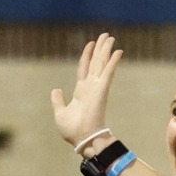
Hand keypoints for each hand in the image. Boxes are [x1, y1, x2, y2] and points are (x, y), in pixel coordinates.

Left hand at [50, 34, 123, 149]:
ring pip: (102, 64)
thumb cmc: (72, 130)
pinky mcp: (102, 90)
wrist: (82, 139)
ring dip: (106, 50)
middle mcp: (90, 87)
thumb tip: (56, 90)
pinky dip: (113, 62)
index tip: (90, 44)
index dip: (87, 55)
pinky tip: (118, 51)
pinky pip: (108, 73)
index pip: (84, 68)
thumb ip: (58, 100)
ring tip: (110, 37)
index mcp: (81, 91)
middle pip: (95, 62)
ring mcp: (97, 88)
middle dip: (100, 49)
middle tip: (106, 36)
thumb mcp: (60, 112)